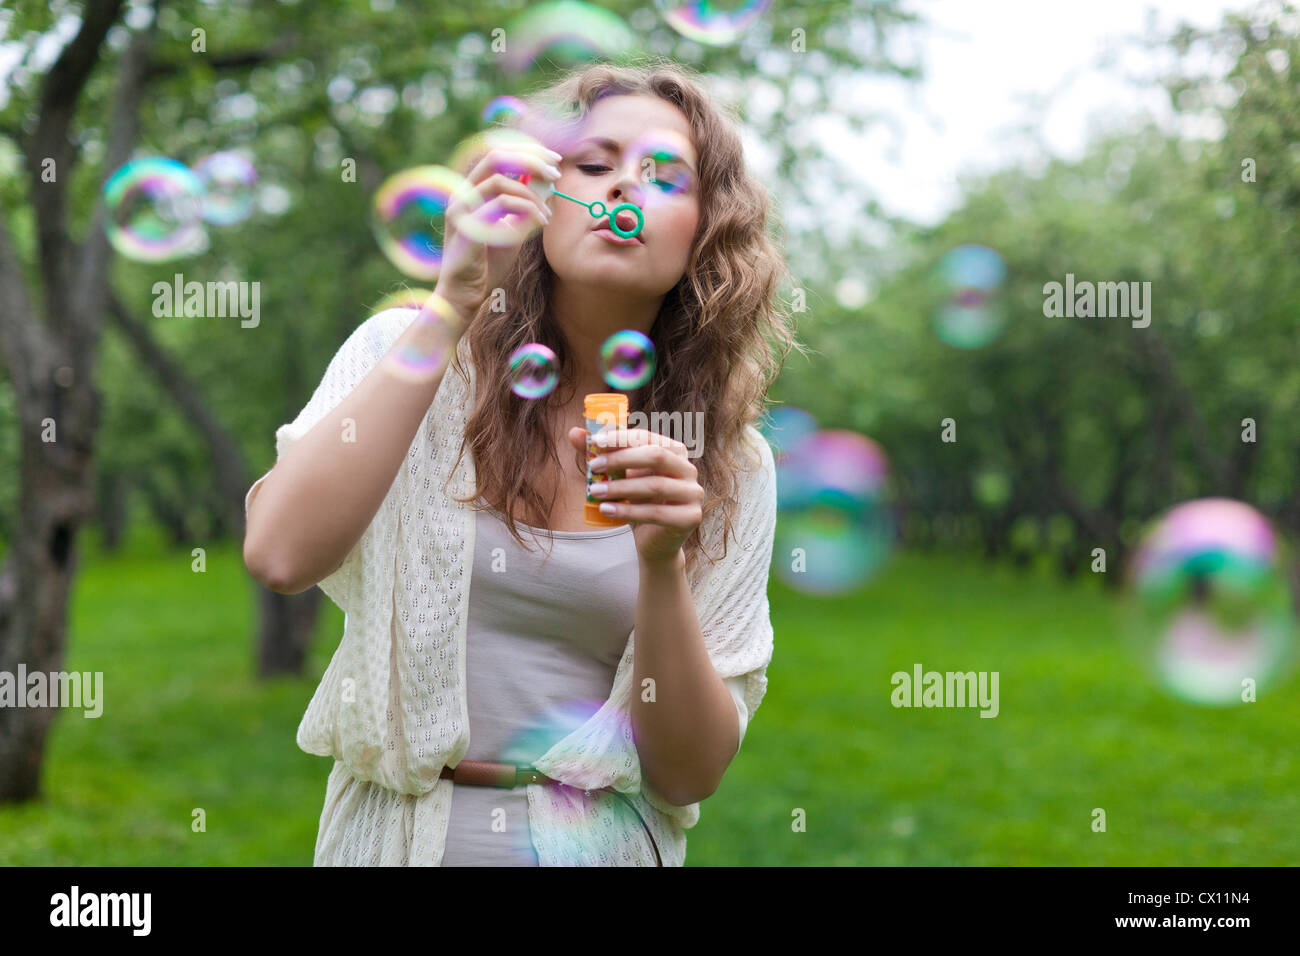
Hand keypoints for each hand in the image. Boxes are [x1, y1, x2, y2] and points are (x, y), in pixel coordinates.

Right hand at [436, 141, 560, 318]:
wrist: (466, 295)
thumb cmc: (488, 264)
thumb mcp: (513, 228)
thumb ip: (525, 204)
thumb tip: (547, 181)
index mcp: (471, 190)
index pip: (497, 154)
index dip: (527, 151)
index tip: (555, 159)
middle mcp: (461, 194)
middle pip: (495, 156)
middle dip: (530, 160)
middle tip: (555, 173)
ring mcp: (460, 209)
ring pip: (500, 181)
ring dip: (531, 194)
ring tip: (546, 215)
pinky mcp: (465, 227)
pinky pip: (500, 206)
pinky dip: (527, 210)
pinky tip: (541, 223)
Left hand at [566, 425, 702, 565]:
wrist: (653, 541)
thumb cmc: (637, 502)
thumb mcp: (619, 477)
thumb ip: (602, 455)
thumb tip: (574, 433)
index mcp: (674, 451)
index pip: (648, 437)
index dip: (622, 437)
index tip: (596, 441)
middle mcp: (688, 469)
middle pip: (656, 456)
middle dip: (622, 460)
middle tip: (594, 467)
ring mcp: (694, 494)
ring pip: (655, 486)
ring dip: (621, 488)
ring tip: (593, 492)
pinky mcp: (691, 517)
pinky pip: (657, 513)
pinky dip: (629, 511)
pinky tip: (606, 510)